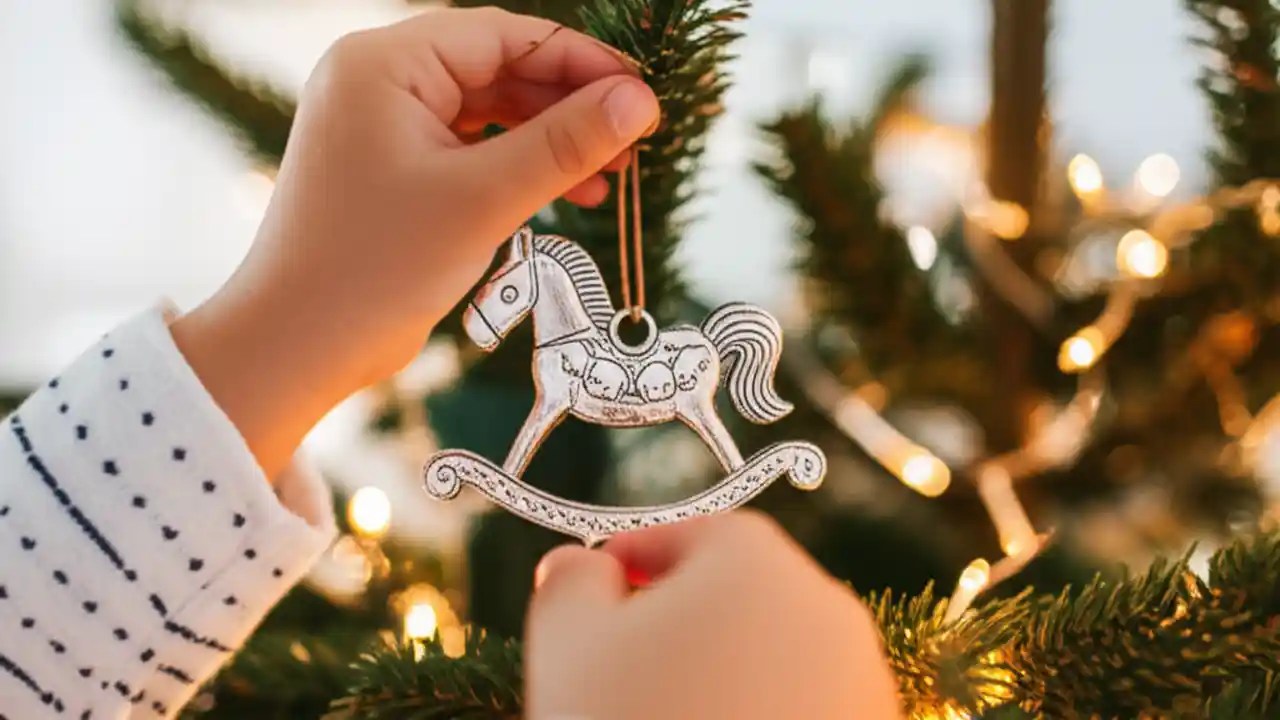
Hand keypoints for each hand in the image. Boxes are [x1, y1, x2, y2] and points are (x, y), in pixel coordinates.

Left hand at [172, 8, 659, 475]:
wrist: (295, 347)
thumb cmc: (374, 268)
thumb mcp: (483, 198)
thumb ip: (564, 143)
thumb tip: (640, 101)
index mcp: (384, 64)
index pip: (504, 37)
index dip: (581, 62)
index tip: (643, 98)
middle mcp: (378, 80)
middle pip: (498, 70)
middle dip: (569, 107)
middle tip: (635, 142)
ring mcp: (382, 125)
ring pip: (489, 112)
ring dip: (549, 141)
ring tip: (610, 178)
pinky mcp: (390, 168)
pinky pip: (469, 148)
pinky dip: (517, 168)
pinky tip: (567, 194)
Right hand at [526, 512, 902, 719]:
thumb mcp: (568, 646)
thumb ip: (569, 584)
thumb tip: (577, 564)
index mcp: (754, 559)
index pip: (683, 535)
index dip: (628, 560)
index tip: (592, 596)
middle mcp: (825, 605)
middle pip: (736, 591)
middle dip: (678, 618)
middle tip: (621, 666)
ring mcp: (864, 677)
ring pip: (776, 652)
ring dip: (725, 670)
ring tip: (669, 714)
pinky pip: (808, 704)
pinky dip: (764, 710)